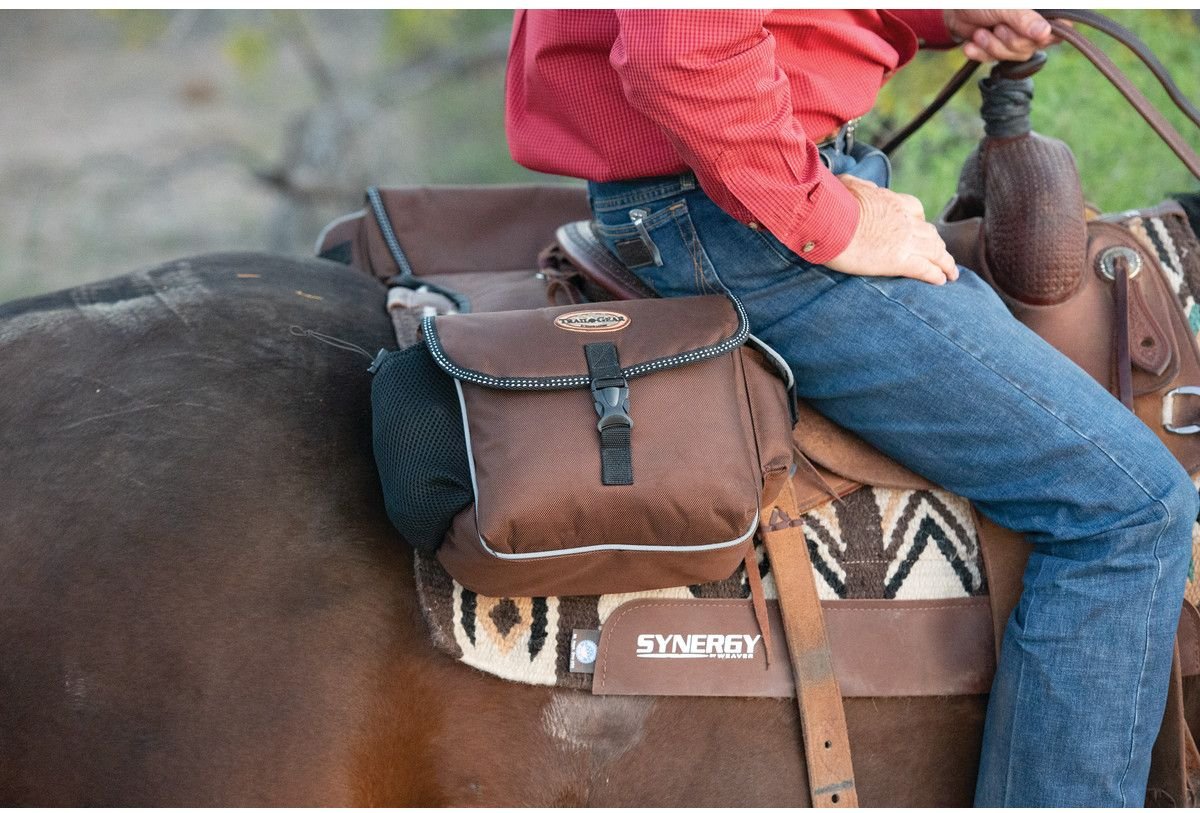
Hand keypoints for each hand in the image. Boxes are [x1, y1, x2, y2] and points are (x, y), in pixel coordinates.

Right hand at [825, 175, 957, 285]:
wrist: (828, 220)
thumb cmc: (830, 203)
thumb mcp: (845, 185)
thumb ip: (856, 185)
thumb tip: (854, 185)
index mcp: (891, 202)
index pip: (916, 210)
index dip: (921, 221)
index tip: (921, 229)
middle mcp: (904, 220)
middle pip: (930, 233)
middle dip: (938, 245)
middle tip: (941, 256)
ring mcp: (904, 241)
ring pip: (935, 251)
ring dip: (945, 262)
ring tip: (950, 272)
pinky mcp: (899, 261)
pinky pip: (926, 269)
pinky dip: (936, 275)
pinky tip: (942, 281)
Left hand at [943, 9, 1056, 62]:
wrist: (954, 9)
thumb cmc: (982, 1)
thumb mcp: (1004, 7)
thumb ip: (1023, 19)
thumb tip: (1045, 33)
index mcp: (1044, 10)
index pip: (1063, 27)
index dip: (1046, 35)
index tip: (1031, 36)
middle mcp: (1036, 23)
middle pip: (1035, 45)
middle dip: (1011, 41)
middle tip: (997, 27)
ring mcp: (1020, 36)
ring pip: (1018, 55)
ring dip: (993, 46)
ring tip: (980, 33)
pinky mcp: (1002, 48)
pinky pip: (999, 60)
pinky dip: (982, 53)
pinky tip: (972, 44)